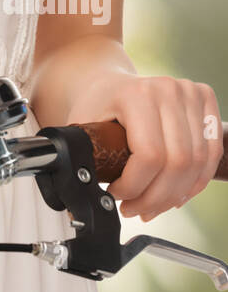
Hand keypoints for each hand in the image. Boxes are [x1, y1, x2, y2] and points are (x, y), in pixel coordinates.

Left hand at [65, 73, 222, 220]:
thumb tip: (79, 207)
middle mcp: (168, 89)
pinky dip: (196, 181)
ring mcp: (189, 92)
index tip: (117, 195)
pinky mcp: (204, 99)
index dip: (136, 186)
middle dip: (156, 198)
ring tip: (154, 206)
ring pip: (197, 162)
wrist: (108, 82)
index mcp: (136, 94)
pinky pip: (211, 152)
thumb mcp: (82, 128)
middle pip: (177, 163)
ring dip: (176, 194)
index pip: (150, 155)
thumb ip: (81, 162)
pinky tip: (176, 194)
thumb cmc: (95, 106)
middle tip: (136, 210)